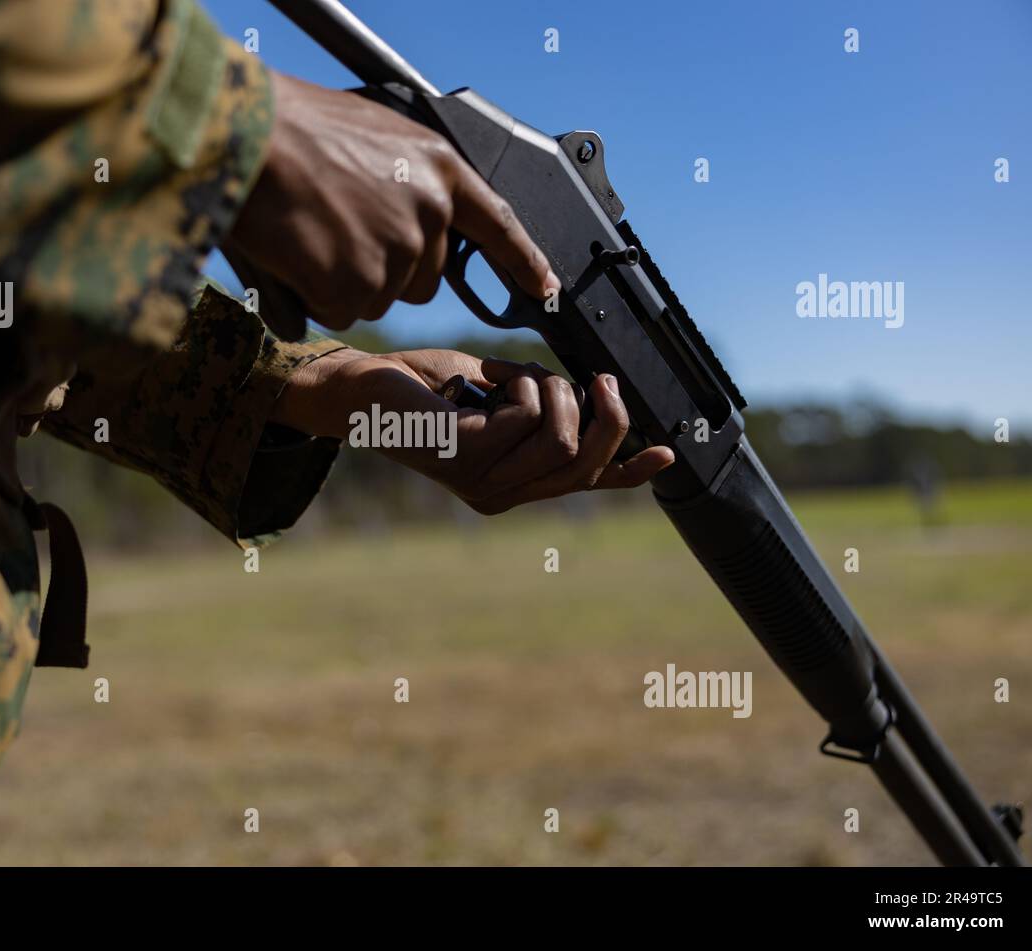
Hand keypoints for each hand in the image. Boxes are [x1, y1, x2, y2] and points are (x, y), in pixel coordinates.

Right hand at [225, 72, 558, 329]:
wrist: (246, 137)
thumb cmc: (290, 128)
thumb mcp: (368, 134)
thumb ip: (401, 181)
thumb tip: (403, 224)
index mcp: (437, 167)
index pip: (498, 225)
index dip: (523, 261)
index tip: (543, 289)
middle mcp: (429, 211)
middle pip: (423, 278)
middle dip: (383, 269)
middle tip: (333, 230)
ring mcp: (397, 251)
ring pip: (377, 297)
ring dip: (343, 282)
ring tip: (307, 233)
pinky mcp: (360, 283)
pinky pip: (340, 310)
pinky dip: (314, 295)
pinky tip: (294, 254)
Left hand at [271, 348, 674, 513]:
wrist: (363, 387)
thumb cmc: (427, 387)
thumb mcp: (500, 393)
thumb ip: (542, 406)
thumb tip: (591, 393)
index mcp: (514, 482)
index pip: (583, 483)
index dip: (629, 470)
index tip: (668, 453)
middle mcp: (501, 494)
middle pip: (585, 464)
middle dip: (604, 415)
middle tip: (597, 377)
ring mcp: (483, 483)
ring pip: (562, 440)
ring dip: (556, 392)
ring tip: (522, 376)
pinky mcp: (467, 460)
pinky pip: (528, 415)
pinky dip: (520, 383)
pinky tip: (486, 383)